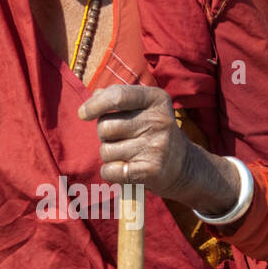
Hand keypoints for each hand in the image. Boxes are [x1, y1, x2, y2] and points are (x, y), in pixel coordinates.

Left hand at [77, 85, 242, 216]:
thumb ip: (119, 98)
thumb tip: (95, 97)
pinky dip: (110, 173)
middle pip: (106, 126)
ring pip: (105, 150)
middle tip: (122, 139)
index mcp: (156, 99)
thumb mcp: (145, 108)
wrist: (184, 167)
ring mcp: (156, 146)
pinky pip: (109, 170)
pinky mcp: (150, 171)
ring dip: (109, 155)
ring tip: (128, 155)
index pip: (118, 96)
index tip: (83, 114)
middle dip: (105, 135)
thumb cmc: (154, 133)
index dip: (94, 105)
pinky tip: (125, 169)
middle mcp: (159, 121)